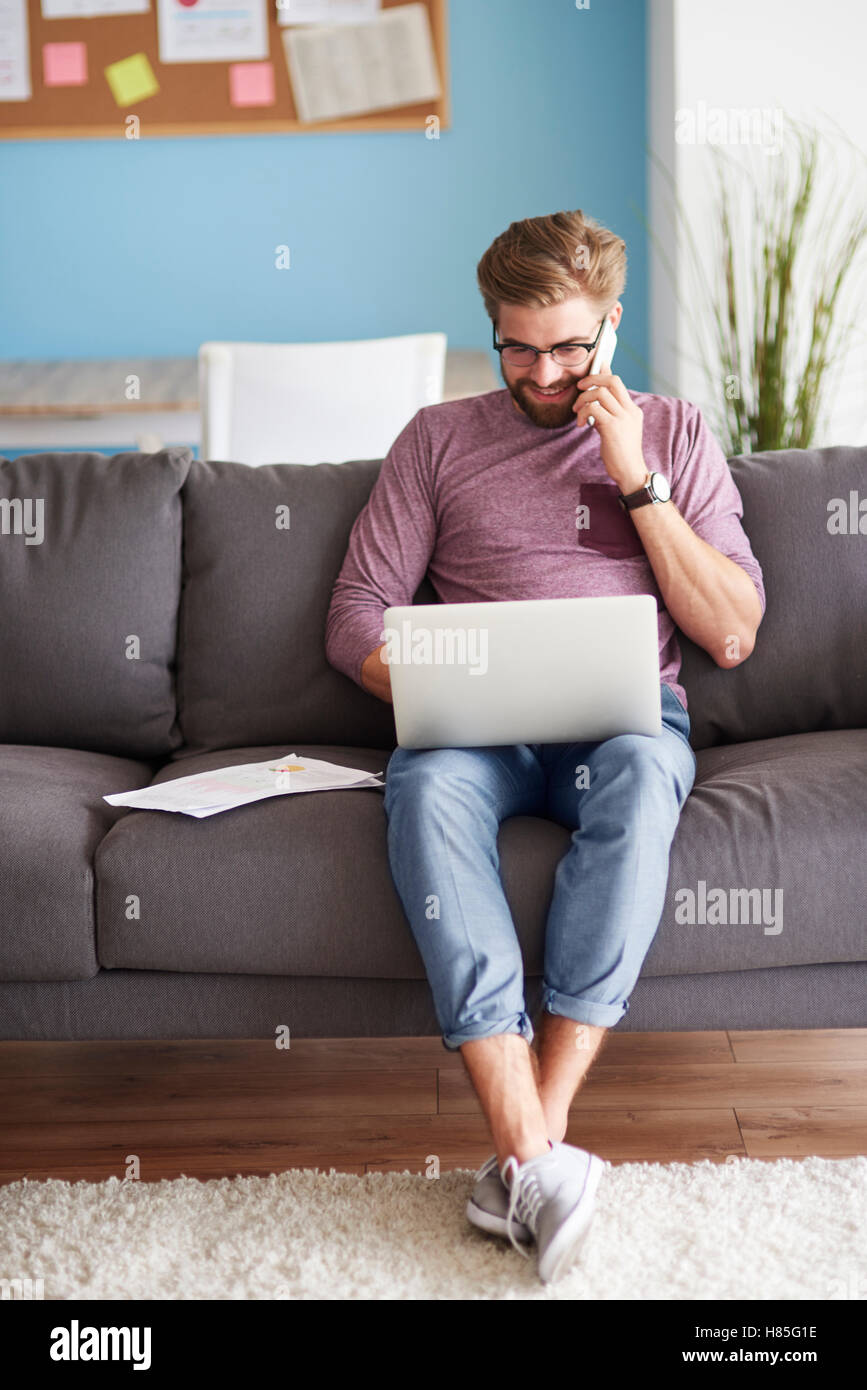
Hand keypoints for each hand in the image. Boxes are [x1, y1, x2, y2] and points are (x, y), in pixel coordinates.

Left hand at [572, 370, 646, 492]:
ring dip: (583, 399)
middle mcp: (630, 410)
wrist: (630, 472)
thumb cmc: (621, 453)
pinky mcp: (613, 427)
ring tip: (577, 412)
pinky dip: (583, 413)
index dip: (604, 372)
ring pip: (600, 392)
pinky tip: (581, 424)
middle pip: (612, 381)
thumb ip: (608, 412)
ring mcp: (623, 418)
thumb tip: (595, 398)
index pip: (618, 382)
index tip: (594, 369)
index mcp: (632, 410)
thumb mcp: (617, 428)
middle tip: (580, 388)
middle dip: (592, 379)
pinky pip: (593, 409)